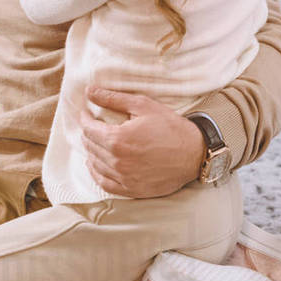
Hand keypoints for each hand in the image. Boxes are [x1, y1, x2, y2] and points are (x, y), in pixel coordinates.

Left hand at [78, 86, 203, 197]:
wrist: (196, 154)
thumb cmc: (171, 127)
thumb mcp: (143, 105)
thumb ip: (113, 98)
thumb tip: (89, 91)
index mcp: (117, 139)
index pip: (88, 129)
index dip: (84, 118)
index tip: (86, 113)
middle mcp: (117, 161)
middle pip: (90, 145)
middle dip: (88, 133)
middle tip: (93, 125)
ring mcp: (124, 177)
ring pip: (94, 163)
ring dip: (91, 151)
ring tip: (95, 141)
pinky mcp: (131, 189)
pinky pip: (104, 183)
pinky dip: (96, 173)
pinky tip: (96, 164)